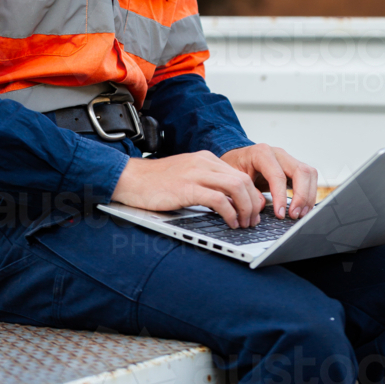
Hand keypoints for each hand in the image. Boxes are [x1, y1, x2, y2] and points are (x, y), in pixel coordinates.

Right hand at [112, 150, 263, 227]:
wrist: (130, 179)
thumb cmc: (155, 183)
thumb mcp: (186, 177)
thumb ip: (206, 184)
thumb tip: (228, 203)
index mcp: (205, 159)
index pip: (240, 174)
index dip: (252, 196)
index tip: (254, 212)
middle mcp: (204, 163)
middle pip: (243, 180)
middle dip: (253, 203)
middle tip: (252, 221)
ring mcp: (196, 174)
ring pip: (236, 187)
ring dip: (245, 209)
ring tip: (243, 224)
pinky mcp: (187, 188)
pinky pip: (219, 200)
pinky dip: (230, 213)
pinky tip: (230, 223)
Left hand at [221, 144, 317, 219]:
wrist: (236, 158)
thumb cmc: (235, 166)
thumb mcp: (234, 178)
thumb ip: (248, 191)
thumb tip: (262, 204)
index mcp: (262, 153)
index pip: (278, 175)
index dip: (281, 197)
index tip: (280, 214)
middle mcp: (279, 153)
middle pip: (301, 171)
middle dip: (301, 196)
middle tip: (294, 215)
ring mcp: (288, 159)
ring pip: (309, 174)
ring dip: (308, 196)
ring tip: (300, 214)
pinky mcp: (293, 167)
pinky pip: (308, 178)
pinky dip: (309, 193)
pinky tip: (302, 207)